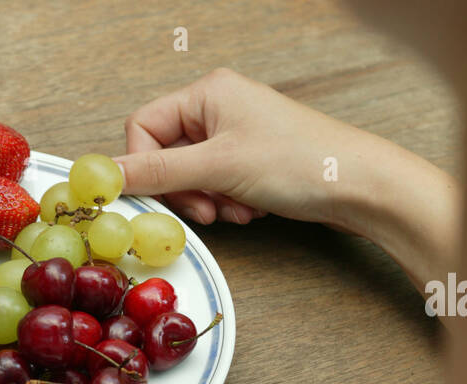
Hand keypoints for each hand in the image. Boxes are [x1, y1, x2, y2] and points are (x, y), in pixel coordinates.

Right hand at [117, 69, 391, 227]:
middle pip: (165, 155)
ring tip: (237, 207)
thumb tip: (106, 173)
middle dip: (183, 190)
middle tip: (206, 208)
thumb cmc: (302, 162)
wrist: (359, 187)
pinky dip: (226, 204)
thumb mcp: (218, 167)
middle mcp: (219, 108)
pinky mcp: (249, 162)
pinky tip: (251, 208)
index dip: (144, 166)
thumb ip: (158, 172)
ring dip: (207, 201)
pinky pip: (214, 187)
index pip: (143, 127)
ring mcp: (235, 136)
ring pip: (189, 177)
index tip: (155, 196)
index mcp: (208, 92)